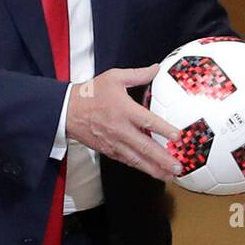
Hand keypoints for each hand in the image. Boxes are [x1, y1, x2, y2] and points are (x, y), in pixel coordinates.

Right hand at [65, 65, 183, 182]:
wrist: (67, 111)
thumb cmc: (90, 94)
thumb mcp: (114, 77)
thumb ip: (138, 74)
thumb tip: (156, 68)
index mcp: (123, 110)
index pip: (147, 121)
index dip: (163, 129)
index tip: (178, 136)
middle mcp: (120, 129)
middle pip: (145, 147)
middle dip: (163, 159)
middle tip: (178, 167)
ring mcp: (114, 143)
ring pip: (137, 160)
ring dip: (155, 169)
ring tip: (170, 176)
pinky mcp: (109, 150)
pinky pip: (127, 161)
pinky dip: (141, 167)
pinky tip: (152, 171)